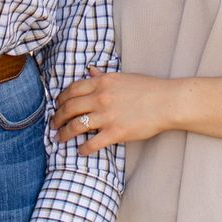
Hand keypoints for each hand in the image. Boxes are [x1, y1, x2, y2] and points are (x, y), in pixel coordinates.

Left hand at [52, 70, 179, 154]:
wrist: (167, 102)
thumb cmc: (148, 88)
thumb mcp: (123, 77)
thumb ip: (104, 75)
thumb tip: (90, 70)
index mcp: (102, 82)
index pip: (72, 90)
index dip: (60, 99)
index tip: (57, 106)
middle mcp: (101, 98)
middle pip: (69, 108)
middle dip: (57, 118)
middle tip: (53, 125)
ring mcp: (107, 116)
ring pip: (76, 126)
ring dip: (64, 134)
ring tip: (59, 138)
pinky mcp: (115, 132)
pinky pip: (92, 143)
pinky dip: (83, 149)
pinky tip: (79, 151)